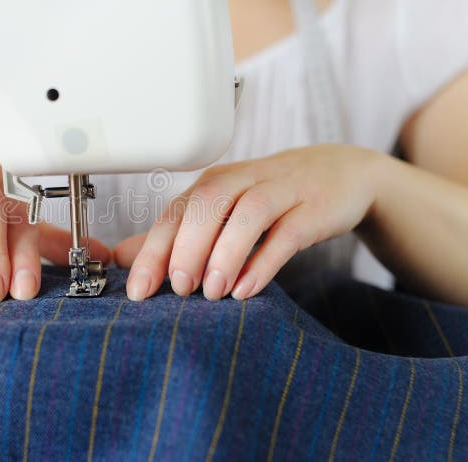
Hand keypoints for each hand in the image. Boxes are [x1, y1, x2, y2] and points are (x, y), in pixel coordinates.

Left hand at [114, 144, 384, 300]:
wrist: (342, 174)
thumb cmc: (272, 197)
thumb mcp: (222, 210)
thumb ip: (177, 235)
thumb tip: (124, 259)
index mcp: (214, 182)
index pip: (175, 213)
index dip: (153, 250)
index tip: (138, 291)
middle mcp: (242, 181)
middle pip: (207, 205)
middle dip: (187, 248)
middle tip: (179, 288)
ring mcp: (281, 191)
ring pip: (247, 213)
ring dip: (225, 253)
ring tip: (212, 293)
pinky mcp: (313, 208)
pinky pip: (287, 232)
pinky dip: (265, 261)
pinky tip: (246, 288)